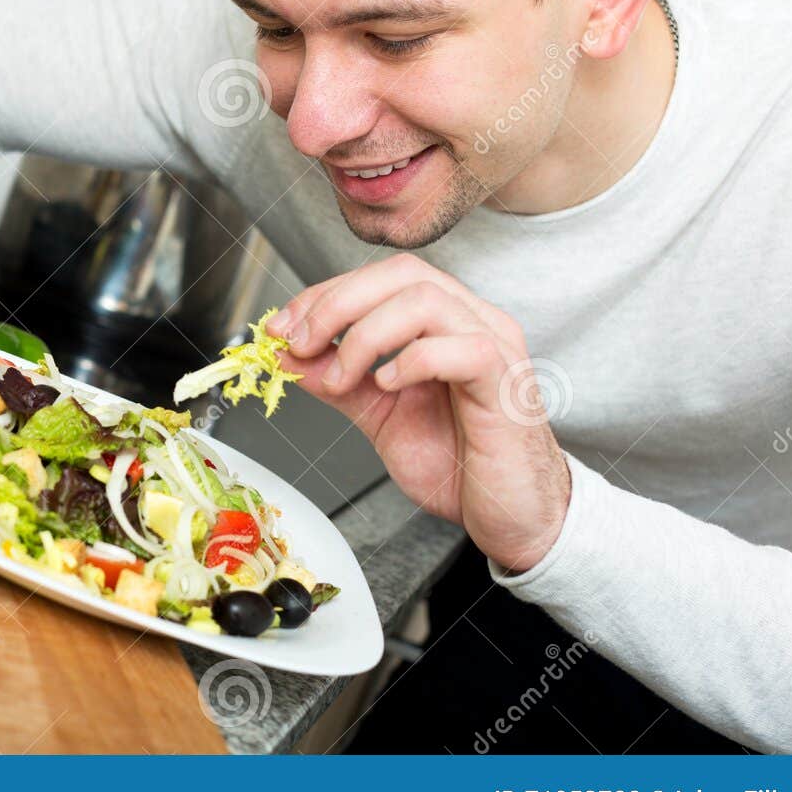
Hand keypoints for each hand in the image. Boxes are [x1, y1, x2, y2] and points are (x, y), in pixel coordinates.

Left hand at [270, 254, 570, 572]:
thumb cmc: (458, 463)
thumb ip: (336, 380)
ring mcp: (495, 348)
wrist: (510, 517)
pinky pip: (462, 348)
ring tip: (340, 377)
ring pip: (427, 300)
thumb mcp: (378, 414)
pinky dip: (412, 361)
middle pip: (403, 274)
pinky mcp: (506, 385)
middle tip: (299, 343)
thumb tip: (283, 354)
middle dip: (337, 303)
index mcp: (445, 321)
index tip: (281, 326)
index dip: (325, 293)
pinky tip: (388, 388)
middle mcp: (473, 322)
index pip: (382, 278)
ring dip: (366, 334)